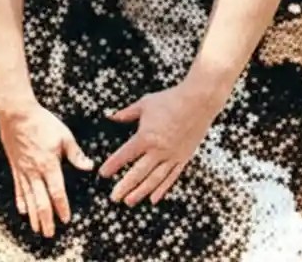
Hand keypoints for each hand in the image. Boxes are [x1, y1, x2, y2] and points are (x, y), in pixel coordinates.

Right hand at [0, 102, 93, 237]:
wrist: (16, 114)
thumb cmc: (42, 122)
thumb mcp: (64, 136)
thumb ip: (76, 154)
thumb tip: (89, 167)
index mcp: (49, 164)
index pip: (56, 191)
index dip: (62, 207)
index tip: (66, 219)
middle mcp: (34, 171)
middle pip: (40, 201)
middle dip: (46, 219)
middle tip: (49, 234)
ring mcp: (23, 170)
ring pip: (28, 198)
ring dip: (33, 215)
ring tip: (37, 229)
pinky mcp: (15, 166)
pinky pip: (18, 188)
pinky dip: (21, 201)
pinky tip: (23, 210)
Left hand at [98, 82, 219, 205]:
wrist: (199, 101)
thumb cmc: (170, 100)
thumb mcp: (144, 104)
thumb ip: (126, 113)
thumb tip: (110, 116)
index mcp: (146, 137)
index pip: (125, 154)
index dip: (113, 165)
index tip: (102, 173)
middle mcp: (158, 150)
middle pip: (138, 173)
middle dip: (124, 186)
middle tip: (114, 197)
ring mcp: (172, 156)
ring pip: (154, 179)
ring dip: (141, 192)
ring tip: (129, 201)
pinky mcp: (183, 158)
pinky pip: (171, 177)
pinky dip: (162, 189)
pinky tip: (153, 199)